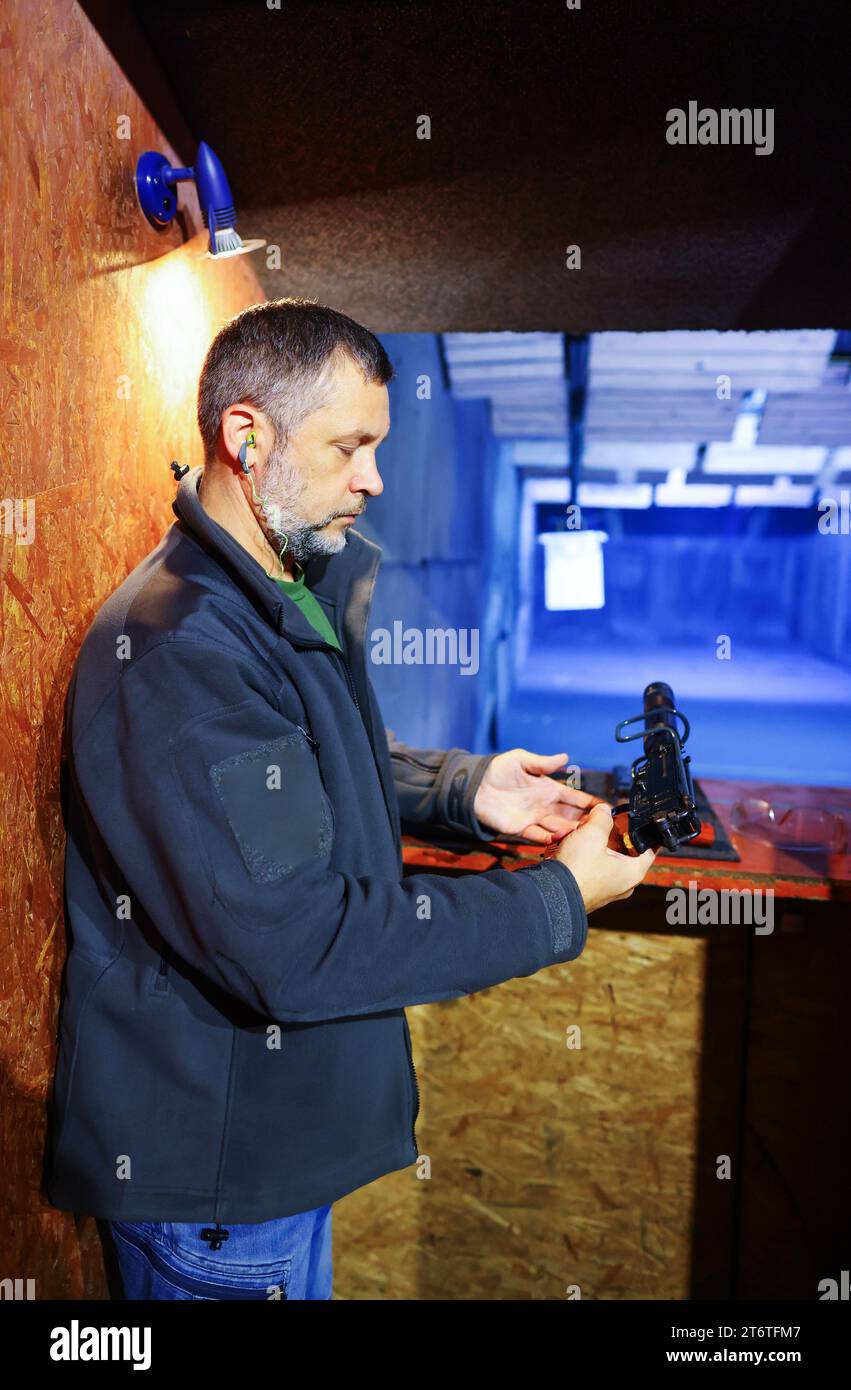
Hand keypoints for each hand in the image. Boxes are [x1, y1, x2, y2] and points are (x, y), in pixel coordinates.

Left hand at [473, 748, 603, 844]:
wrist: (474, 787)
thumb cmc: (497, 770)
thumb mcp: (520, 760)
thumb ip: (542, 762)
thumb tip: (565, 757)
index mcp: (548, 788)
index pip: (574, 797)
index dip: (589, 803)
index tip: (606, 808)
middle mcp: (545, 805)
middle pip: (570, 816)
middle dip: (585, 822)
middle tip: (601, 828)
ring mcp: (534, 818)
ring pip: (558, 828)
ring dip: (570, 833)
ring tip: (583, 837)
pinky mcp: (521, 829)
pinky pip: (538, 837)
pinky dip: (548, 840)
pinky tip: (559, 841)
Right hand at [547, 801, 656, 912]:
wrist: (550, 895)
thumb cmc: (576, 872)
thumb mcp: (592, 833)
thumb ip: (602, 817)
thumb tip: (603, 810)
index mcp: (632, 872)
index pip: (648, 848)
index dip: (640, 831)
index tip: (634, 822)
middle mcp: (621, 883)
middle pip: (617, 848)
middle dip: (601, 832)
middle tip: (590, 824)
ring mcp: (603, 888)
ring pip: (597, 855)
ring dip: (583, 841)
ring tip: (568, 835)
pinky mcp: (586, 889)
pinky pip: (584, 866)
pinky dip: (574, 854)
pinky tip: (560, 846)